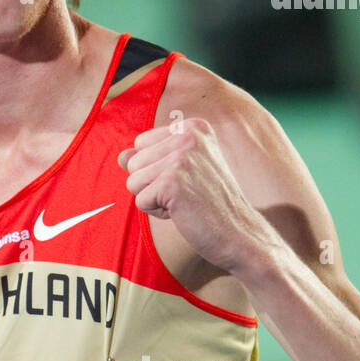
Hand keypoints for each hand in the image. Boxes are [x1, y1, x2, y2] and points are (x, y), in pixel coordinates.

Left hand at [117, 118, 269, 274]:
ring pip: (133, 181)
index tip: (186, 179)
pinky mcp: (172, 182)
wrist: (238, 233)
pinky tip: (182, 212)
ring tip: (184, 202)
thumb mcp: (180, 171)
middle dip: (151, 184)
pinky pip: (140, 200)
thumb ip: (149, 158)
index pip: (141, 143)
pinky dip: (157, 212)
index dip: (156, 169)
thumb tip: (121, 155)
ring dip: (153, 199)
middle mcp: (188, 135)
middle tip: (186, 194)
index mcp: (193, 127)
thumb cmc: (207, 203)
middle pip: (133, 161)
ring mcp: (181, 158)